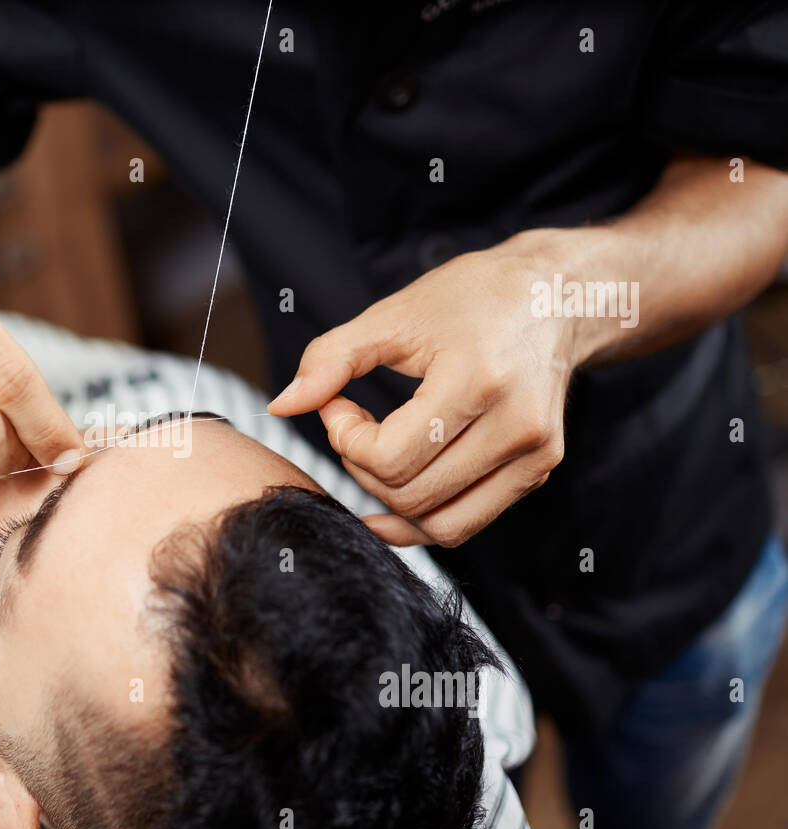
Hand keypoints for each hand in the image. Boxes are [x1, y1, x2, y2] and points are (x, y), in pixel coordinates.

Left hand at [268, 238, 578, 547]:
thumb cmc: (471, 297)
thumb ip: (330, 359)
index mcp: (479, 382)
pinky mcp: (538, 470)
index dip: (345, 439)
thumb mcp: (394, 314)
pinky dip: (421, 520)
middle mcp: (516, 427)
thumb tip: (280, 407)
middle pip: (410, 495)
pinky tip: (391, 498)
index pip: (389, 458)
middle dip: (361, 467)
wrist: (556, 296)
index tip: (339, 405)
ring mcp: (534, 455)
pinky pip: (466, 524)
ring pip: (439, 524)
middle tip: (354, 426)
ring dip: (390, 500)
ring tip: (377, 453)